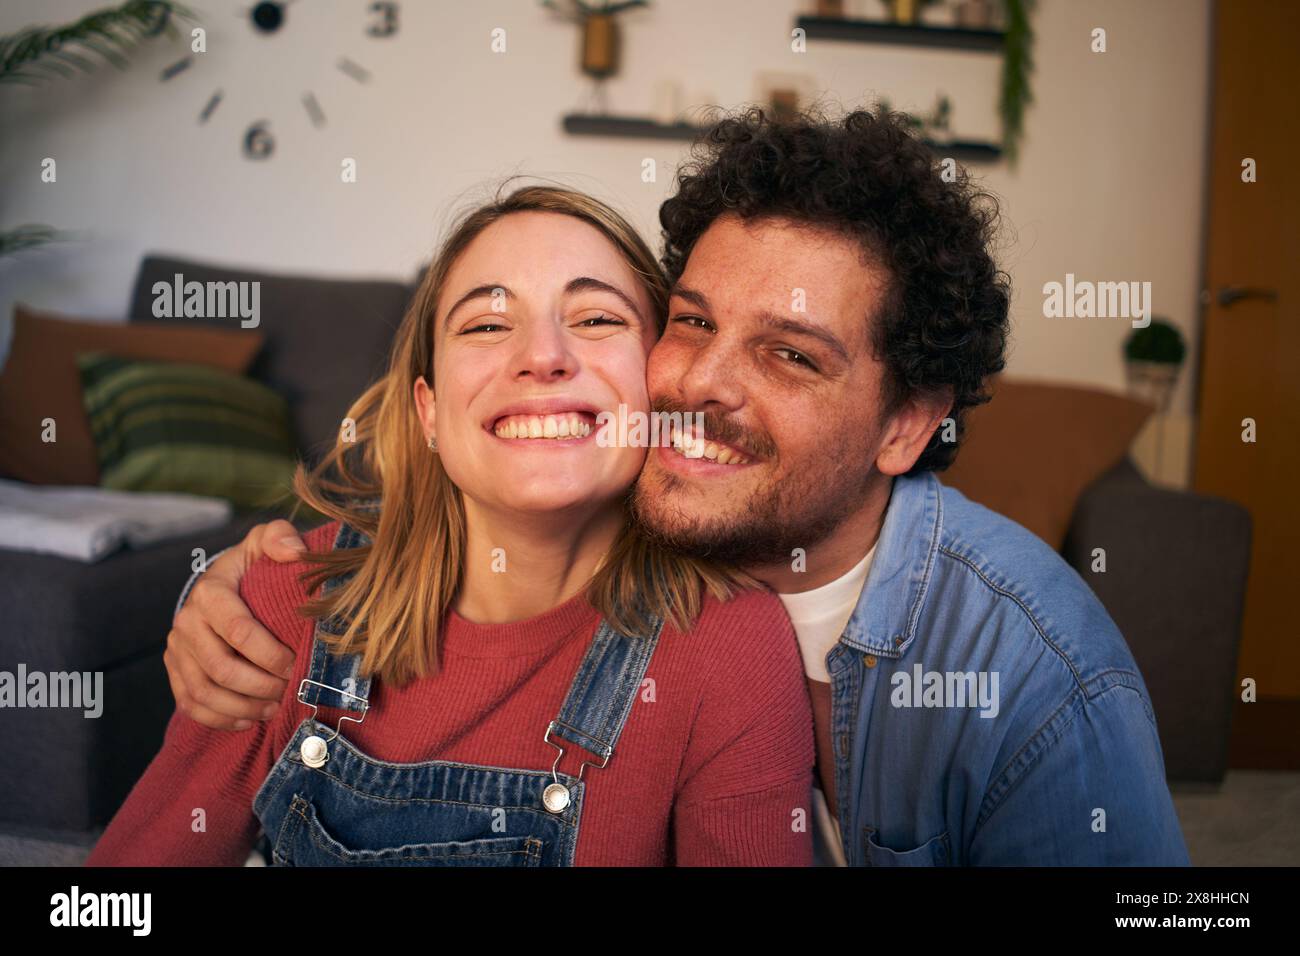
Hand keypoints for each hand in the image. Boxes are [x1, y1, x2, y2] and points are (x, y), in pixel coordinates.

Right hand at [165, 520, 305, 729]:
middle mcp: (186, 622)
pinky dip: (220, 718)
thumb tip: (294, 552)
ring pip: (204, 691)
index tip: (296, 663)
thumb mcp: (264, 542)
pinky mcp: (175, 670)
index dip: (270, 653)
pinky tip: (250, 719)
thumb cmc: (251, 565)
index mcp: (210, 592)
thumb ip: (279, 537)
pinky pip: (191, 703)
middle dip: (260, 685)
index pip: (239, 629)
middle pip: (221, 667)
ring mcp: (177, 649)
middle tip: (290, 690)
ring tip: (275, 708)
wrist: (220, 583)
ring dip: (242, 707)